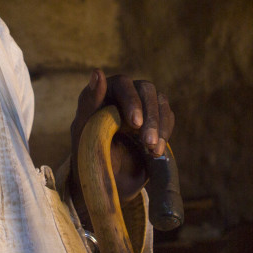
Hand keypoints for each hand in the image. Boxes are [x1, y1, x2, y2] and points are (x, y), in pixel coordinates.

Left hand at [68, 69, 175, 218]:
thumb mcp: (84, 131)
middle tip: (147, 143)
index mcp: (104, 91)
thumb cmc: (89, 154)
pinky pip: (168, 117)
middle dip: (150, 117)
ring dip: (159, 126)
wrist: (106, 181)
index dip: (132, 100)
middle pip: (146, 90)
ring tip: (152, 151)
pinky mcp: (156, 119)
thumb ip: (88, 102)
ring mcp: (143, 105)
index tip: (135, 123)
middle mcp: (125, 93)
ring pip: (160, 102)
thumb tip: (97, 72)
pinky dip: (165, 133)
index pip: (123, 84)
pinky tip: (156, 152)